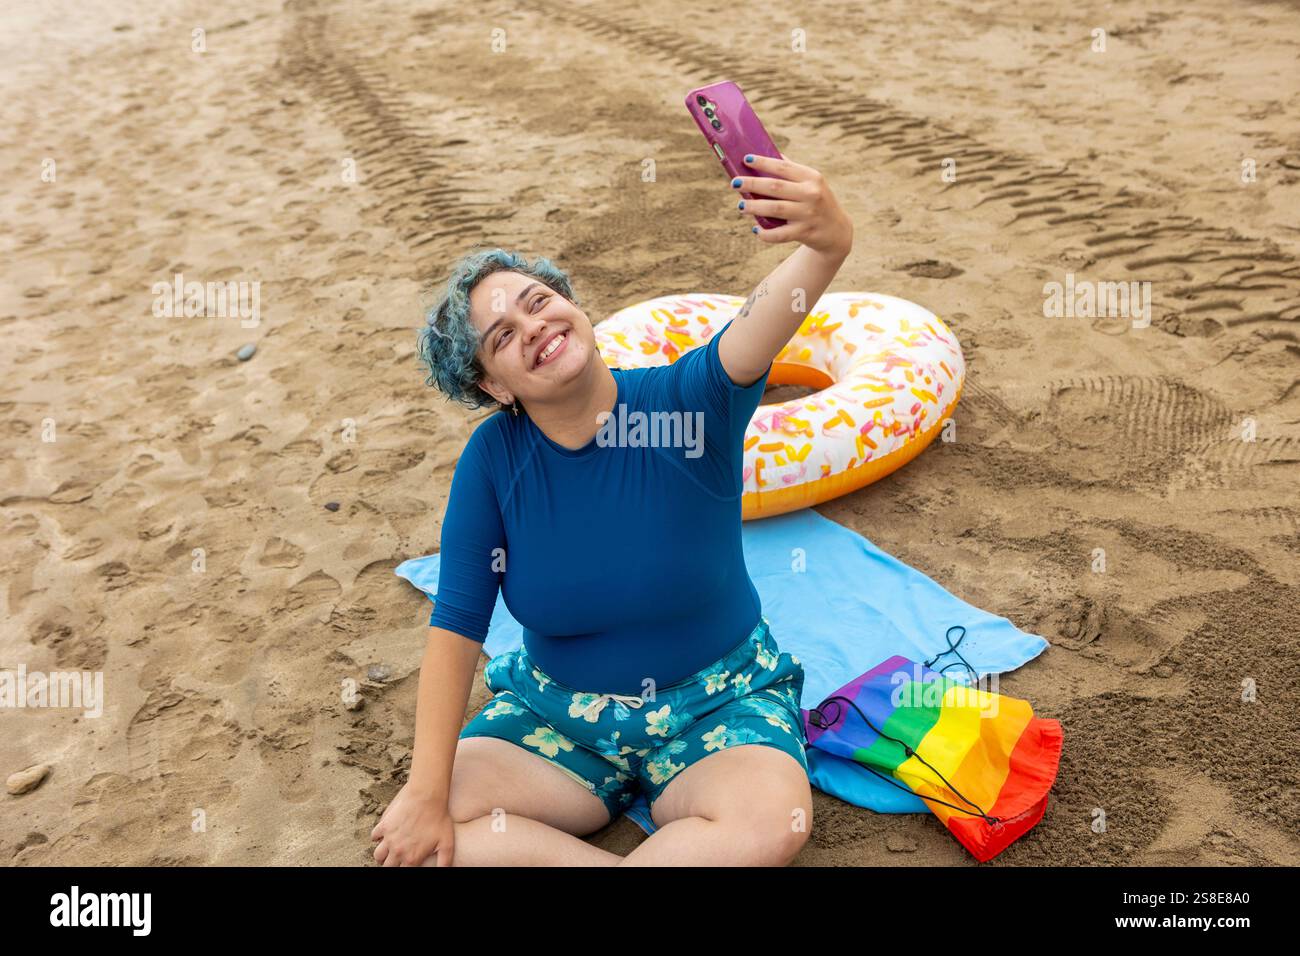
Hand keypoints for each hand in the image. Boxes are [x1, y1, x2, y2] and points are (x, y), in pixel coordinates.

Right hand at [371, 782, 455, 866]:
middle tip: (396, 861)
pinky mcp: (384, 825)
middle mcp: (397, 851)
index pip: (401, 873)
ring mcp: (389, 838)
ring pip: (377, 855)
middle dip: (391, 865)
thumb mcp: (447, 844)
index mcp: (412, 858)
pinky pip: (374, 836)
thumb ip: (444, 862)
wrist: (427, 796)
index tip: (407, 864)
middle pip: (387, 867)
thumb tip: (444, 871)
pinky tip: (384, 835)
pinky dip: (377, 837)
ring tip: (388, 853)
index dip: (404, 869)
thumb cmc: (439, 819)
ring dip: (382, 856)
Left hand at [732, 153, 852, 256]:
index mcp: (811, 177)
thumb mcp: (811, 183)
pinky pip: (781, 234)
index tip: (746, 159)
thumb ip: (791, 170)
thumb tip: (763, 154)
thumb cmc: (817, 201)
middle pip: (776, 187)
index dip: (764, 162)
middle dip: (753, 183)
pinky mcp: (805, 233)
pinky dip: (766, 233)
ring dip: (755, 207)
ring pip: (776, 209)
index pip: (784, 167)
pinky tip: (756, 230)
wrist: (837, 231)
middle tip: (735, 183)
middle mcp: (811, 194)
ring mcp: (808, 214)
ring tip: (741, 206)